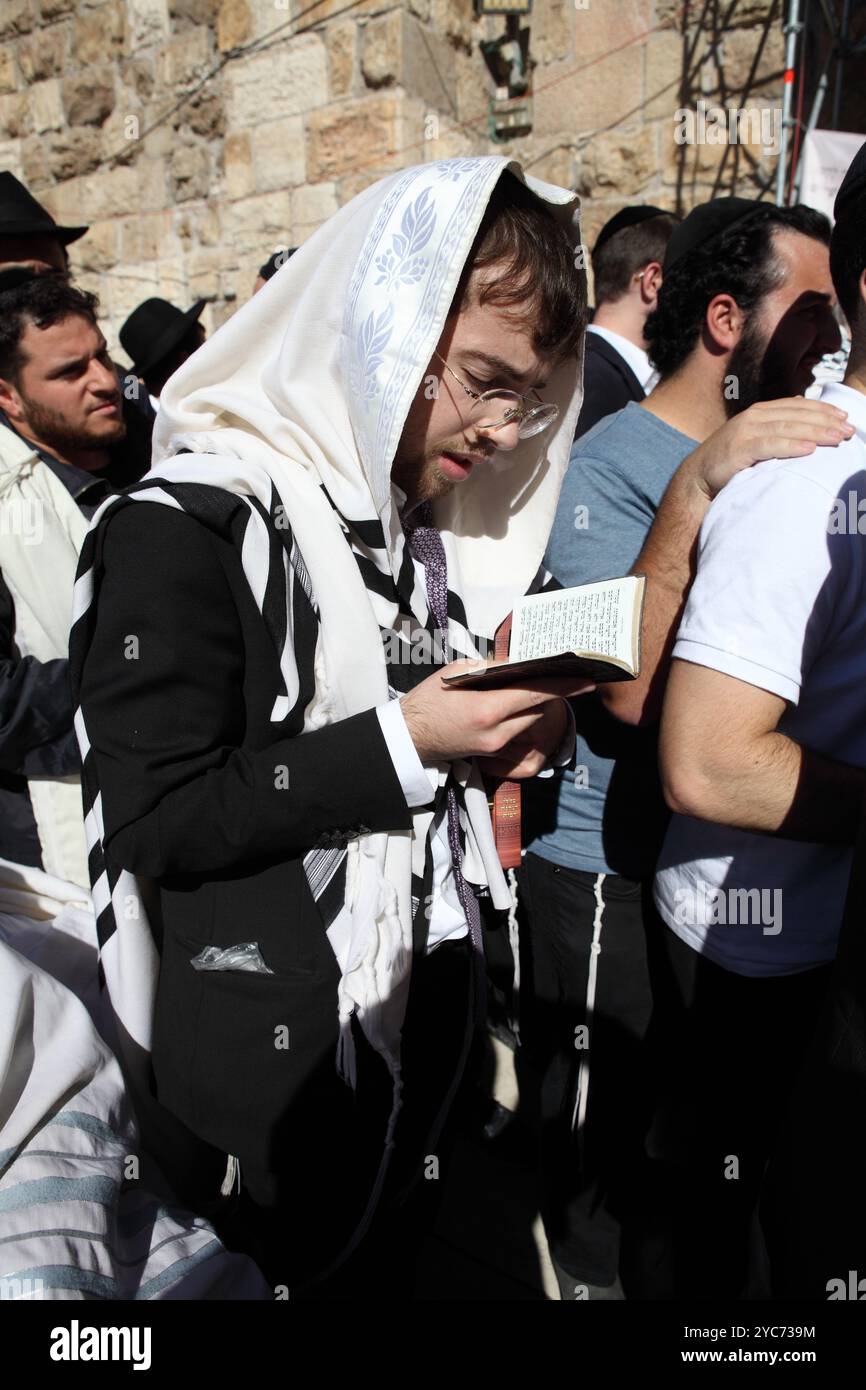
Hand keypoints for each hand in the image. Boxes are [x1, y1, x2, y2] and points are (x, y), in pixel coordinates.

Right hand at [400, 660, 592, 764]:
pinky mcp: (494, 753)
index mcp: (486, 709)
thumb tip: (520, 662)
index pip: (536, 694)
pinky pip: (520, 731)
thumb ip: (491, 668)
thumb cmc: (429, 699)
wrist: (410, 737)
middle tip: (565, 673)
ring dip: (537, 704)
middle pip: (539, 708)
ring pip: (532, 721)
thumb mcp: (457, 673)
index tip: (588, 680)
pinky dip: (523, 715)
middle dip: (551, 691)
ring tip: (539, 686)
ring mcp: (497, 746)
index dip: (565, 686)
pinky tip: (521, 703)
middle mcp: (497, 732)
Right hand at [684, 398, 853, 500]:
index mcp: (760, 412)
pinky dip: (791, 446)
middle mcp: (753, 417)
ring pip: (787, 428)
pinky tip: (810, 450)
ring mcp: (745, 432)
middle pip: (796, 415)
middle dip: (825, 421)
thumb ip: (775, 430)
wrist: (696, 479)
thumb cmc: (730, 463)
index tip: (844, 417)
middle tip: (849, 430)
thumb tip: (804, 425)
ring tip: (837, 438)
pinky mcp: (739, 449)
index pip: (797, 406)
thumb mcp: (754, 440)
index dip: (822, 409)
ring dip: (815, 433)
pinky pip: (770, 445)